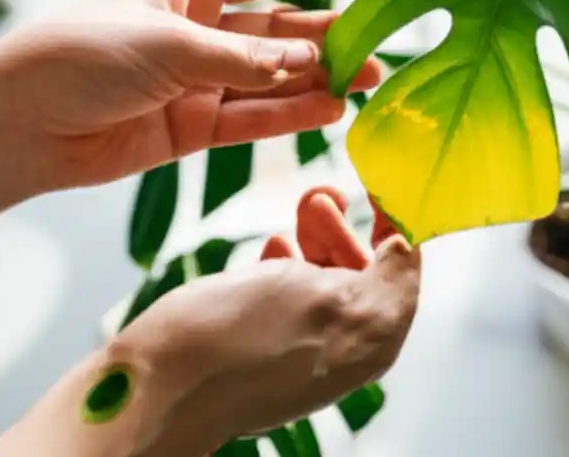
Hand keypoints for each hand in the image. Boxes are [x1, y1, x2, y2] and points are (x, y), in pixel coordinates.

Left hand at [0, 0, 382, 188]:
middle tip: (376, 46)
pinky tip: (328, 111)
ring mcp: (199, 80)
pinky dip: (289, 116)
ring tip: (367, 83)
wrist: (23, 124)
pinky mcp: (193, 128)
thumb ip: (245, 59)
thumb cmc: (83, 56)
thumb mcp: (171, 44)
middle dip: (326, 37)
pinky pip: (253, 118)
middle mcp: (199, 30)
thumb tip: (311, 65)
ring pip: (272, 78)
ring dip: (317, 80)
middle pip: (277, 30)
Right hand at [118, 188, 419, 454]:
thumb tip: (412, 252)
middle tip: (324, 193)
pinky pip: (287, 298)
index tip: (382, 180)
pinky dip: (285, 264)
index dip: (397, 219)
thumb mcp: (334, 298)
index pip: (406, 267)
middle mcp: (346, 348)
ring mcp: (302, 349)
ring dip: (315, 237)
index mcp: (375, 337)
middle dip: (346, 228)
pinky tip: (273, 246)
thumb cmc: (242, 344)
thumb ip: (389, 274)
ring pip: (323, 280)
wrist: (156, 387)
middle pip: (365, 273)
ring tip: (300, 208)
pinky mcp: (261, 346)